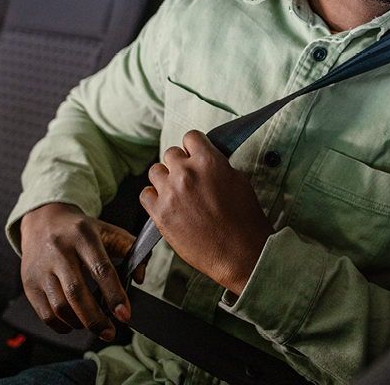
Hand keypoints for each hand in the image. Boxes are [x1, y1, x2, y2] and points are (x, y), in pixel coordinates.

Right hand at [19, 202, 143, 340]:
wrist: (43, 220)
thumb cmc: (80, 231)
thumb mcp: (108, 231)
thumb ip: (131, 250)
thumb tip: (139, 277)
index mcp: (83, 236)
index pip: (101, 270)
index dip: (114, 295)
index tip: (125, 314)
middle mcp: (59, 251)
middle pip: (77, 293)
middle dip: (96, 319)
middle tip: (109, 332)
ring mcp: (42, 268)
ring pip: (60, 306)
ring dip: (79, 323)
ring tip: (92, 324)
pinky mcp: (29, 282)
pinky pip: (45, 313)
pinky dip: (61, 325)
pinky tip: (73, 323)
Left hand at [142, 130, 273, 294]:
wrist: (239, 253)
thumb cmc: (244, 220)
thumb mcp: (239, 181)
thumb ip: (217, 165)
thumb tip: (206, 160)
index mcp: (209, 161)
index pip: (190, 137)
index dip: (193, 147)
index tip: (194, 156)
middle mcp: (187, 173)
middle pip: (171, 154)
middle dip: (179, 164)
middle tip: (188, 180)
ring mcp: (171, 193)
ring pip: (155, 171)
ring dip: (165, 179)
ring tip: (176, 193)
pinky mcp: (160, 214)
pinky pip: (145, 195)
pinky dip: (153, 198)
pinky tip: (165, 205)